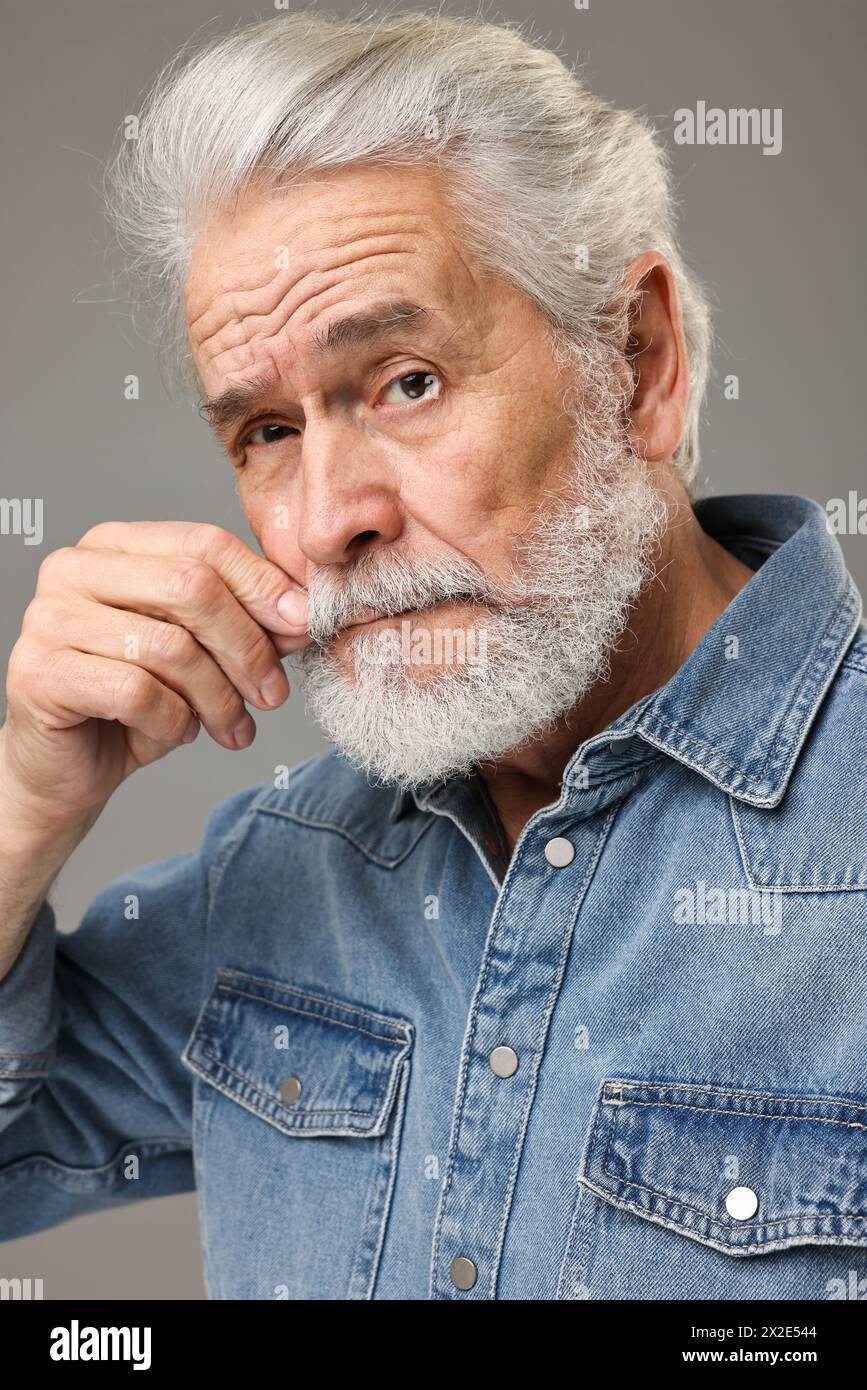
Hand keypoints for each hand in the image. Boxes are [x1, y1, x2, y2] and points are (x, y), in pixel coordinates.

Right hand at [1, 521, 310, 834]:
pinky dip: (174, 721)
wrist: (68, 767)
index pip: (204, 543)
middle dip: (248, 647)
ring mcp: (49, 617)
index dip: (263, 585)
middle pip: (192, 587)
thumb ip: (250, 624)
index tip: (304, 625)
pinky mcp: (39, 671)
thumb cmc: (135, 703)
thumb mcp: (204, 656)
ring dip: (218, 697)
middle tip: (273, 694)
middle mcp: (74, 567)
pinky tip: (180, 732)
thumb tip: (305, 612)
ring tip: (231, 725)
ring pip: (170, 646)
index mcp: (115, 545)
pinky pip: (136, 691)